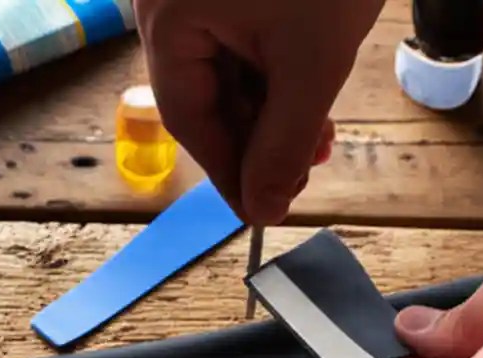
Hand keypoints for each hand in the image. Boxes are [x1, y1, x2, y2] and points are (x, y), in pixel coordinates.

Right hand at [133, 0, 383, 224]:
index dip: (229, 170)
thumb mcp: (313, 63)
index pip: (188, 116)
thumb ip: (284, 143)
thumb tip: (262, 211)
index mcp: (167, 16)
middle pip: (203, 92)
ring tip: (319, 132)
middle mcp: (164, 0)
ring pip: (225, 66)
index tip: (263, 210)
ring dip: (271, 107)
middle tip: (306, 169)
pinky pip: (238, 34)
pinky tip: (308, 90)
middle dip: (258, 137)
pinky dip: (273, 68)